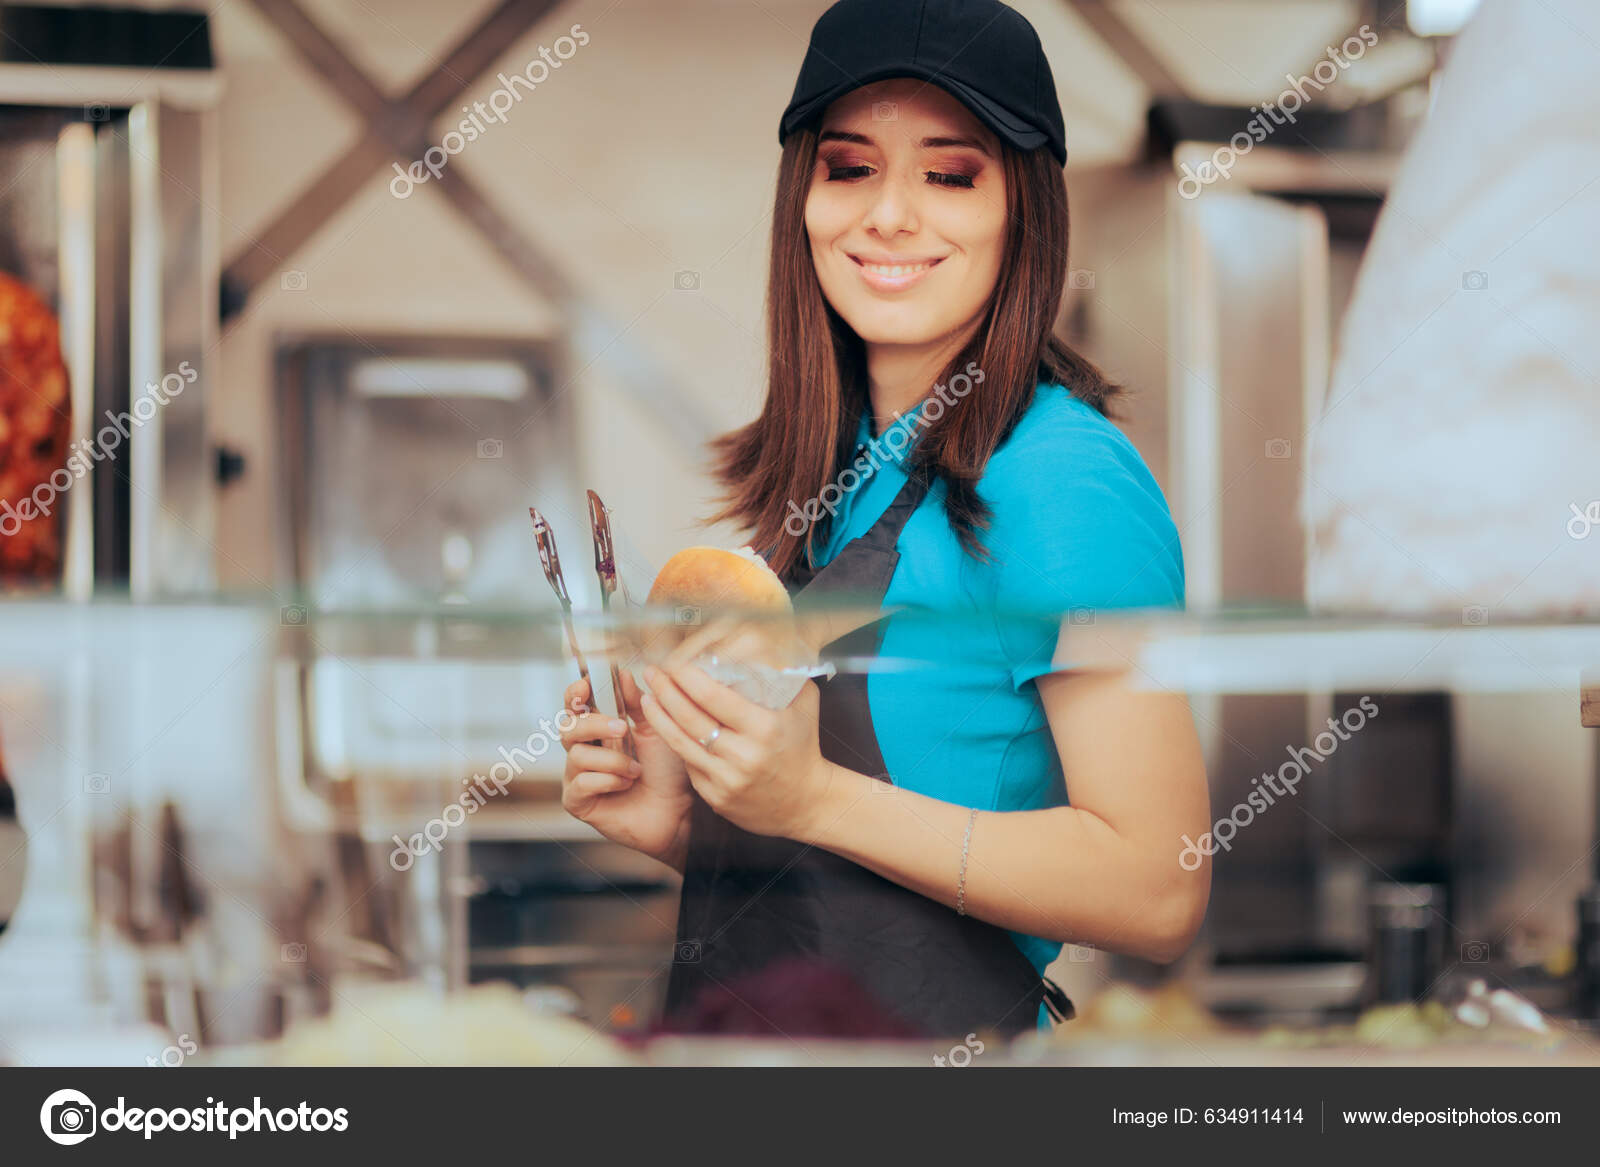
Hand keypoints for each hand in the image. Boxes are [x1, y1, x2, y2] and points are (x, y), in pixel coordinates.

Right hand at [559, 671, 691, 867]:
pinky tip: (627, 784)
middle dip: (594, 724)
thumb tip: (624, 674)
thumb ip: (638, 703)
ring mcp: (577, 777)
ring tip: (636, 770)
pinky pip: (581, 783)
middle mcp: (583, 751)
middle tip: (622, 728)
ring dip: (612, 760)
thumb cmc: (667, 770)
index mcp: (598, 730)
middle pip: (567, 727)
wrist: (679, 811)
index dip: (574, 694)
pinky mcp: (578, 802)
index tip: (586, 685)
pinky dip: (608, 780)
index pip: (574, 706)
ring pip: (577, 756)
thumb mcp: (656, 729)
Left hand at [638, 628, 834, 840]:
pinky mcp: (716, 797)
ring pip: (680, 743)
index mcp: (764, 728)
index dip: (686, 677)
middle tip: (653, 672)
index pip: (713, 697)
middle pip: (689, 718)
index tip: (674, 662)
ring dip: (659, 717)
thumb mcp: (804, 705)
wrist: (807, 801)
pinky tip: (667, 726)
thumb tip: (759, 647)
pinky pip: (689, 765)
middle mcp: (743, 755)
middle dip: (665, 690)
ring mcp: (727, 779)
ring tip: (648, 696)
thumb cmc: (803, 746)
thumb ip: (783, 675)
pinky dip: (676, 743)